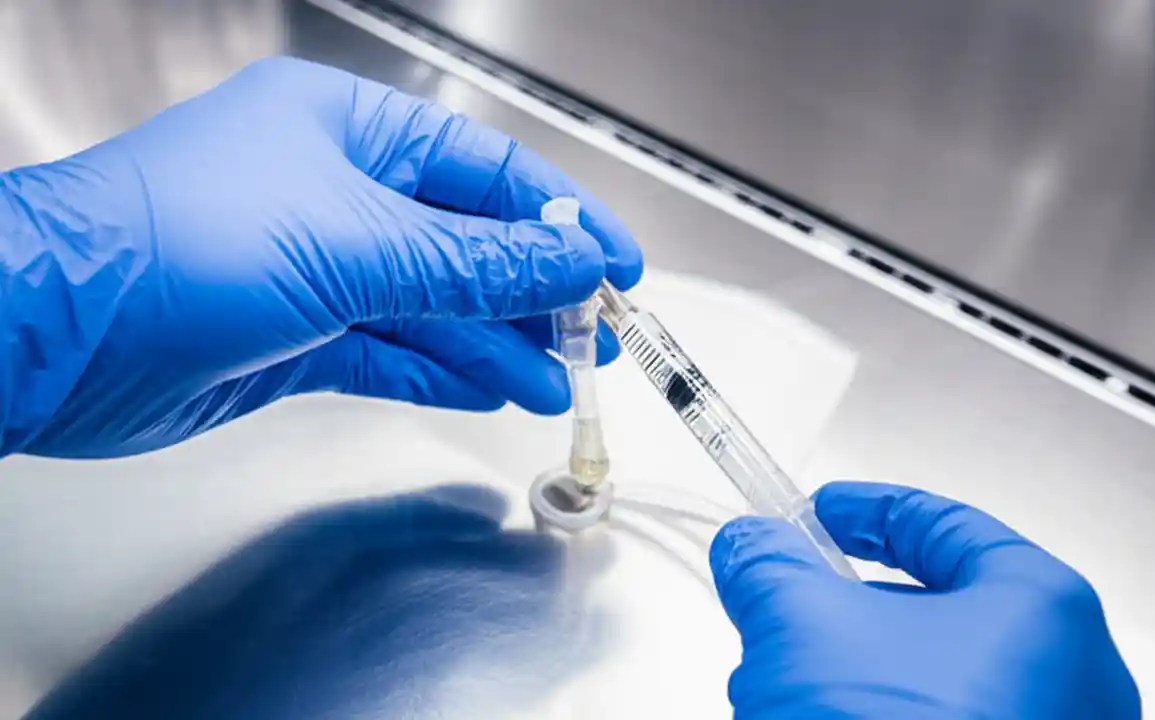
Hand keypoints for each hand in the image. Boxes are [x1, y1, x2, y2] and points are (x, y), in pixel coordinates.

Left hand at [0, 57, 641, 457]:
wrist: (55, 334)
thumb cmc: (184, 245)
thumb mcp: (357, 245)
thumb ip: (475, 263)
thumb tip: (573, 262)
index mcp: (347, 131)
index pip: (485, 170)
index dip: (560, 218)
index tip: (620, 263)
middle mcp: (334, 192)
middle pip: (463, 241)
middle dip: (533, 291)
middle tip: (597, 335)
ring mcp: (313, 268)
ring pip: (431, 305)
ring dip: (494, 343)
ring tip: (558, 380)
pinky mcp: (293, 337)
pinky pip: (389, 352)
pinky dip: (441, 372)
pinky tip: (492, 390)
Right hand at [710, 482, 1139, 718]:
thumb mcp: (801, 628)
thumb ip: (769, 567)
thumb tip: (749, 546)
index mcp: (1043, 608)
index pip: (942, 523)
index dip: (864, 509)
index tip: (816, 510)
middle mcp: (1071, 680)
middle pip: (936, 608)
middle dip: (842, 607)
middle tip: (787, 601)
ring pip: (932, 681)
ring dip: (848, 674)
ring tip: (780, 688)